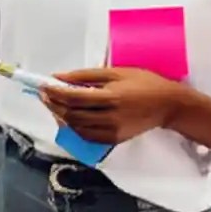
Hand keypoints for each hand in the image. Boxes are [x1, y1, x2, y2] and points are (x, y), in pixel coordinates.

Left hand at [39, 68, 181, 144]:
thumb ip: (85, 76)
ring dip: (61, 116)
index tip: (43, 86)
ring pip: (77, 127)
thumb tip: (59, 77)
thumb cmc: (143, 82)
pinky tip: (70, 116)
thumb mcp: (115, 72)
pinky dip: (74, 127)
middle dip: (54, 104)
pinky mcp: (114, 140)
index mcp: (111, 97)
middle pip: (72, 114)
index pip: (74, 98)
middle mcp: (110, 118)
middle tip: (45, 94)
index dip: (55, 93)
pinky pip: (87, 136)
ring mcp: (112, 131)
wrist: (168, 104)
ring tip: (54, 104)